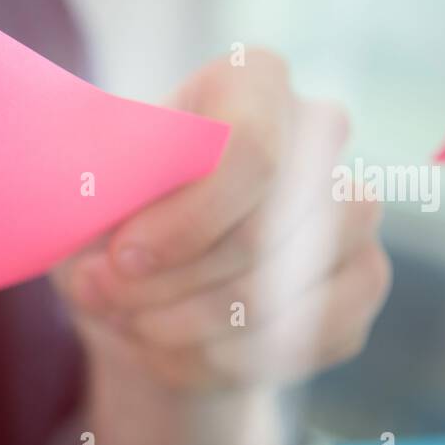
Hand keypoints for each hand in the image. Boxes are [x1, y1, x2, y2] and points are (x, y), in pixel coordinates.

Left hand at [55, 50, 390, 391]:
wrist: (137, 290)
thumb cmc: (106, 220)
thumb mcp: (81, 194)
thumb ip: (99, 189)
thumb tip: (113, 215)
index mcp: (253, 81)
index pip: (252, 150)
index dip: (186, 221)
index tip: (122, 259)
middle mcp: (320, 134)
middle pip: (262, 234)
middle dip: (167, 286)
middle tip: (100, 296)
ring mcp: (352, 210)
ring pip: (279, 297)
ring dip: (183, 327)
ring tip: (127, 319)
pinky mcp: (362, 282)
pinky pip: (299, 344)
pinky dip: (214, 362)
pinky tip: (166, 349)